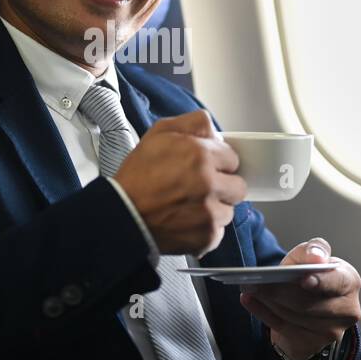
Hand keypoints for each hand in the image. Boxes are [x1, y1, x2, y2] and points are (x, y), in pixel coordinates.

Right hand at [112, 110, 246, 257]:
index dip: (217, 163)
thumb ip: (192, 123)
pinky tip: (185, 221)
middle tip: (199, 188)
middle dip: (222, 186)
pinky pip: (218, 232)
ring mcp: (210, 213)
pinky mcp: (207, 236)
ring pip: (229, 210)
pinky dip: (204, 229)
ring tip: (188, 206)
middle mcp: (210, 184)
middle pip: (238, 186)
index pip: (232, 158)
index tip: (204, 168)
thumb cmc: (137, 177)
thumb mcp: (159, 133)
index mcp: (201, 155)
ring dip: (214, 209)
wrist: (122, 215)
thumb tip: (214, 131)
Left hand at [239, 238, 360, 359]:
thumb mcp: (310, 256)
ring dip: (270, 302)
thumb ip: (313, 250)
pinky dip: (263, 313)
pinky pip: (283, 329)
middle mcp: (347, 309)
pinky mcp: (312, 343)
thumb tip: (316, 258)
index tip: (303, 279)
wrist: (307, 304)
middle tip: (259, 282)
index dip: (320, 281)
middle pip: (309, 303)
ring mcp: (332, 331)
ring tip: (252, 289)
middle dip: (281, 292)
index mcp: (349, 281)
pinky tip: (249, 300)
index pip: (337, 281)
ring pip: (294, 317)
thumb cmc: (310, 275)